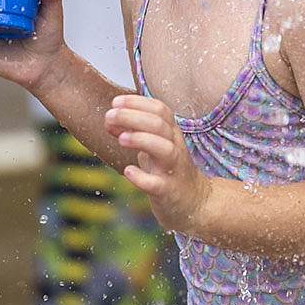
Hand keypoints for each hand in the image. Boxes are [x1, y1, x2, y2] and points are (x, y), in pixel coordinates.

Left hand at [105, 94, 209, 233]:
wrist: (195, 202)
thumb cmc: (169, 170)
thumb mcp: (154, 146)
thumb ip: (133, 132)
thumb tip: (110, 119)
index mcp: (172, 134)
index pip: (160, 109)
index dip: (137, 103)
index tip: (115, 102)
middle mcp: (175, 147)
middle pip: (159, 125)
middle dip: (132, 117)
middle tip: (109, 117)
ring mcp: (173, 169)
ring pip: (164, 149)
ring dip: (141, 140)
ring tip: (120, 139)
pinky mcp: (168, 192)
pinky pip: (157, 184)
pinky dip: (142, 177)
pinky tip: (129, 171)